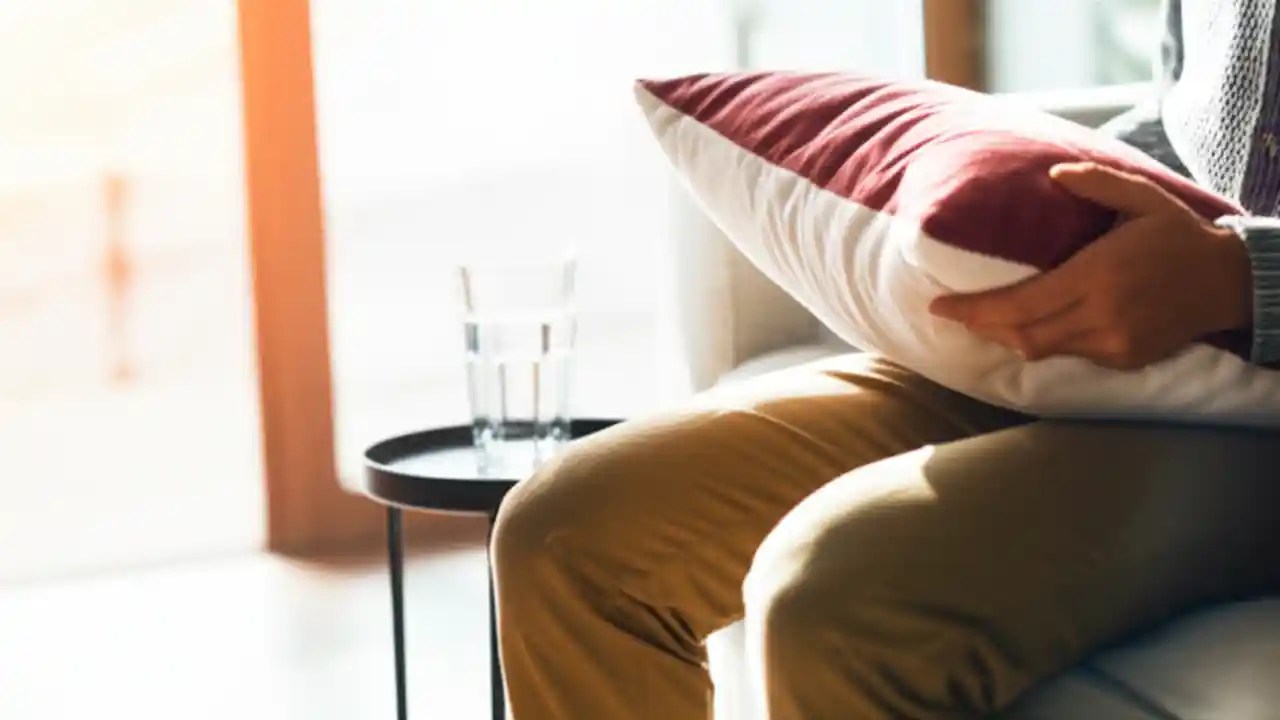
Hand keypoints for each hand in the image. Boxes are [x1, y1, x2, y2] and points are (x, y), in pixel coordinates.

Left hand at [928, 162, 1252, 370]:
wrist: (1229, 282)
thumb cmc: (1177, 234)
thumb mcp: (1142, 196)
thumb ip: (1096, 183)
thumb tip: (1052, 175)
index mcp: (1096, 275)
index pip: (1018, 305)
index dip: (973, 311)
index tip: (938, 306)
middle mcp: (1101, 315)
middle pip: (1021, 335)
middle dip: (981, 327)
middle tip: (953, 312)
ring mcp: (1113, 343)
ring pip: (1041, 350)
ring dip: (1008, 336)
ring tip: (984, 319)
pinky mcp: (1123, 359)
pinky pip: (1070, 355)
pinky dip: (1044, 341)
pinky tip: (1032, 325)